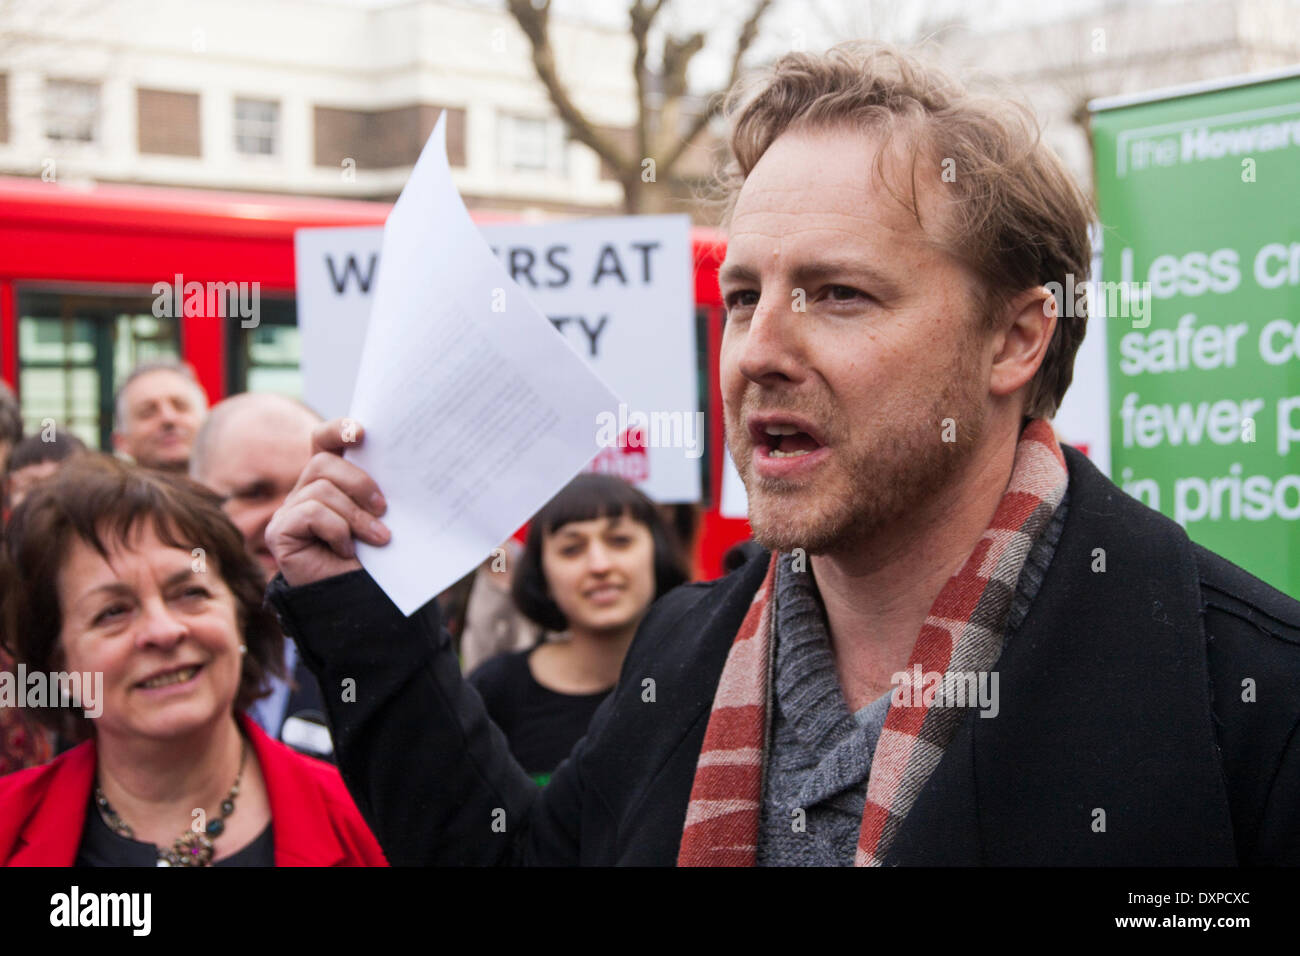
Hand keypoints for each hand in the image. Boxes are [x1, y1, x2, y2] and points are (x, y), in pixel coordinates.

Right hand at [265, 418, 390, 586]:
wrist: (359, 602)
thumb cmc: (374, 561)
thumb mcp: (381, 518)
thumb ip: (380, 492)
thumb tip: (404, 464)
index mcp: (330, 482)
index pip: (323, 442)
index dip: (337, 430)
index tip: (363, 432)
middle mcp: (304, 492)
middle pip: (323, 462)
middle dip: (359, 482)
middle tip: (385, 507)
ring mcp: (289, 512)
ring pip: (320, 488)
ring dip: (356, 515)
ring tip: (379, 538)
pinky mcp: (279, 533)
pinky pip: (311, 513)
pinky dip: (337, 531)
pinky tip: (347, 551)